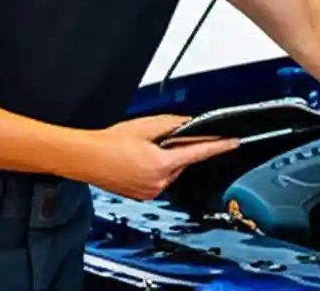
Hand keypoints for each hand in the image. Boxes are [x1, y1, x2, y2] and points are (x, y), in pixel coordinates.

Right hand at [83, 115, 238, 200]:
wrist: (86, 158)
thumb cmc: (109, 143)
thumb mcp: (144, 126)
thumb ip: (171, 125)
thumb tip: (188, 124)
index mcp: (162, 164)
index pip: (199, 153)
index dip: (218, 146)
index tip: (233, 142)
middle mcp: (159, 182)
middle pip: (183, 162)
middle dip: (179, 149)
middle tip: (161, 138)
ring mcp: (151, 192)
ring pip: (171, 172)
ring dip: (166, 160)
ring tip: (143, 150)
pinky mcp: (143, 195)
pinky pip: (159, 180)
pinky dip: (156, 170)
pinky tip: (139, 161)